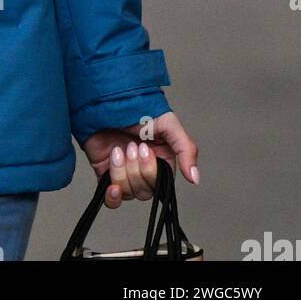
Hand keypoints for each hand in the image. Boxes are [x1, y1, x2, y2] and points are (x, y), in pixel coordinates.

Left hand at [81, 111, 198, 208]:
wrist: (105, 100)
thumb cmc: (137, 108)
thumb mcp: (168, 124)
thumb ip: (186, 149)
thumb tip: (195, 178)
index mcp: (161, 160)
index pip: (161, 184)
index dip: (150, 171)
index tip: (144, 148)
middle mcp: (143, 169)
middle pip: (144, 191)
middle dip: (135, 168)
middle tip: (130, 145)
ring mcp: (124, 172)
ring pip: (128, 193)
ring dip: (121, 171)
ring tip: (117, 149)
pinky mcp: (106, 174)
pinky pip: (112, 200)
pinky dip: (113, 197)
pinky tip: (113, 187)